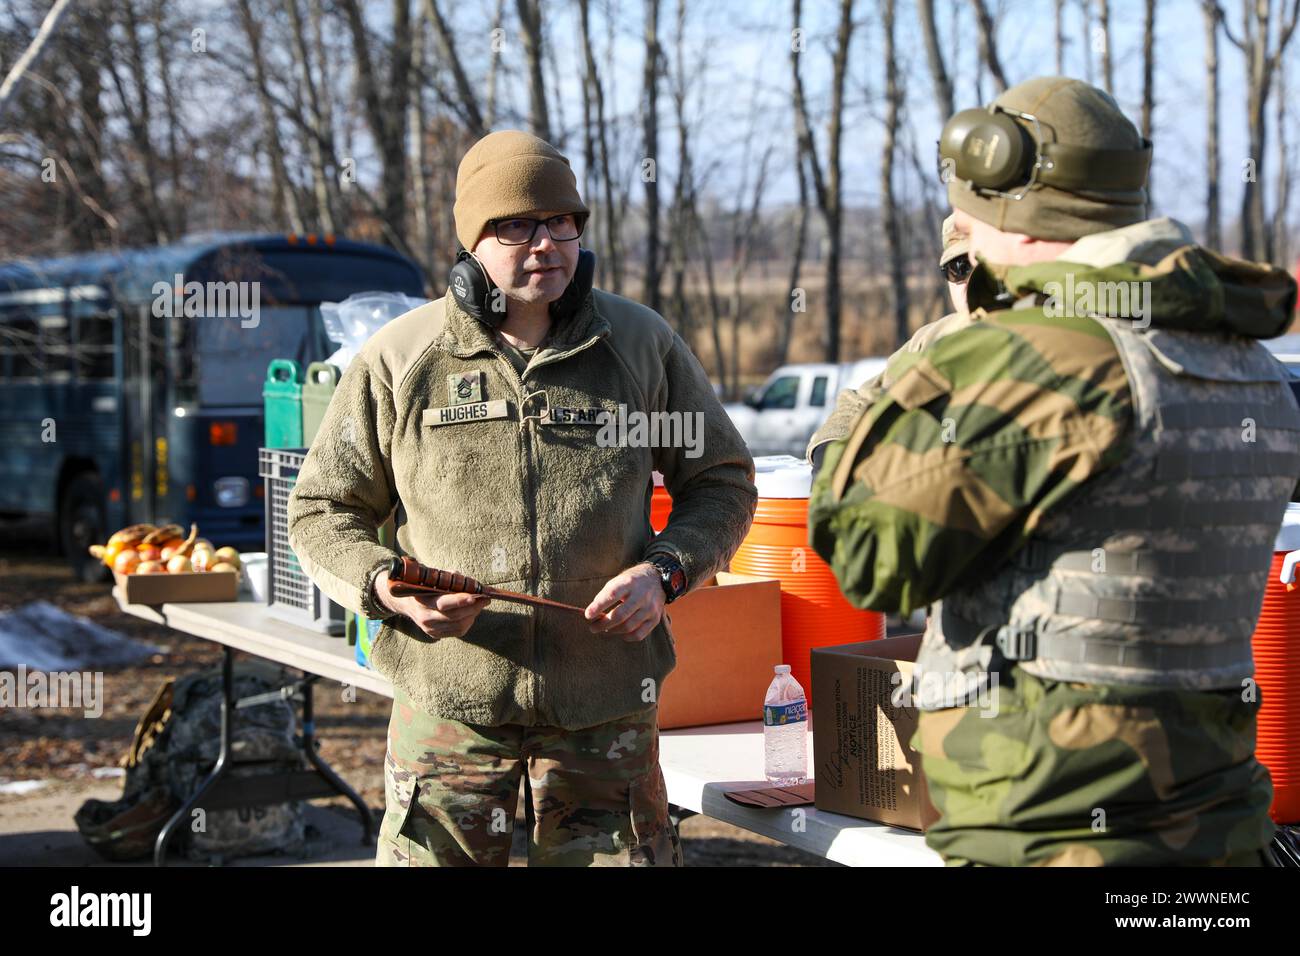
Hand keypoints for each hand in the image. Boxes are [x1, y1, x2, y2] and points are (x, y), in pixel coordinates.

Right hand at [374, 569, 490, 639]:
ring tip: (480, 604)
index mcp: (423, 601)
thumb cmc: (424, 586)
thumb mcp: (433, 578)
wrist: (406, 602)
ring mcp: (430, 628)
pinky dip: (468, 622)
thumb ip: (451, 579)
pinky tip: (471, 613)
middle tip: (486, 598)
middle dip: (474, 607)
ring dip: (473, 615)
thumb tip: (472, 583)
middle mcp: (426, 618)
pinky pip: (458, 632)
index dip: (460, 600)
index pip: (444, 604)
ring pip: (459, 626)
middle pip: (455, 617)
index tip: (475, 596)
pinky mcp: (435, 635)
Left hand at [584, 563, 664, 642]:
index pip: (612, 595)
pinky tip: (620, 632)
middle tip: (592, 628)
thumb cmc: (631, 582)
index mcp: (629, 583)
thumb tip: (591, 614)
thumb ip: (605, 596)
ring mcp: (650, 608)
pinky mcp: (655, 618)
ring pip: (628, 627)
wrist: (656, 579)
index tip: (587, 615)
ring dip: (613, 630)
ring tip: (605, 629)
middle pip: (620, 615)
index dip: (598, 606)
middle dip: (603, 624)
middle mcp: (641, 595)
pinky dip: (626, 637)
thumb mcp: (618, 581)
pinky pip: (639, 634)